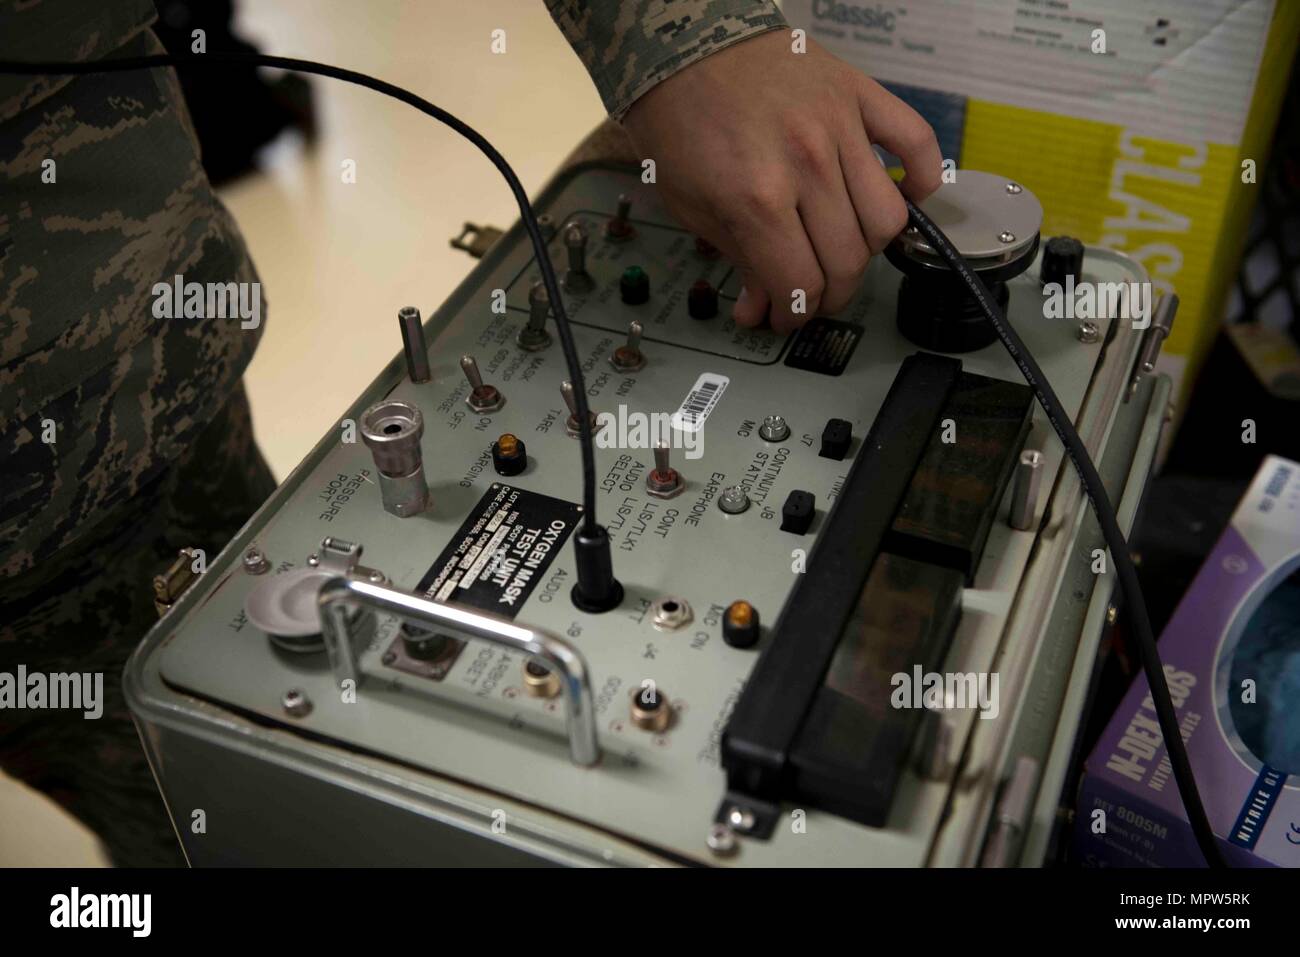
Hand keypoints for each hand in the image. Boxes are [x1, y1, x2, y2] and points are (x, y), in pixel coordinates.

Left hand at [622, 31, 941, 333]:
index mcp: (756, 199)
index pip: (801, 286)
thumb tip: (763, 307)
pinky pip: (916, 144)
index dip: (793, 315)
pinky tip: (904, 197)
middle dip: (827, 295)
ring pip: (887, 220)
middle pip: (847, 263)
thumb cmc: (680, 119)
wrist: (685, 41)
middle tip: (808, 294)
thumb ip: (738, 259)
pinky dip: (920, 180)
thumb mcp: (691, 204)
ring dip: (867, 252)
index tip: (784, 316)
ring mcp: (840, 128)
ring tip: (840, 252)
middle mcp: (806, 166)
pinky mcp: (860, 95)